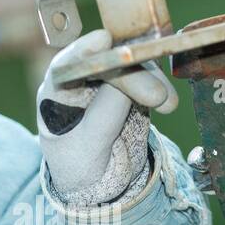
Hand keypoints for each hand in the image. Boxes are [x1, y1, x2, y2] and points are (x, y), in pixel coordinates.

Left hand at [37, 29, 177, 206]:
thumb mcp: (88, 148)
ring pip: (129, 65)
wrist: (99, 185)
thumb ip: (105, 115)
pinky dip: (160, 86)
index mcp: (55, 94)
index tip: (102, 40)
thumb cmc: (81, 166)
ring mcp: (105, 82)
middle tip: (156, 96)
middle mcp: (78, 81)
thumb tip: (128, 82)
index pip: (64, 66)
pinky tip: (169, 102)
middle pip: (103, 62)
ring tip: (167, 104)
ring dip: (151, 80)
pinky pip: (146, 77)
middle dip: (131, 73)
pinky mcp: (129, 88)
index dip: (83, 51)